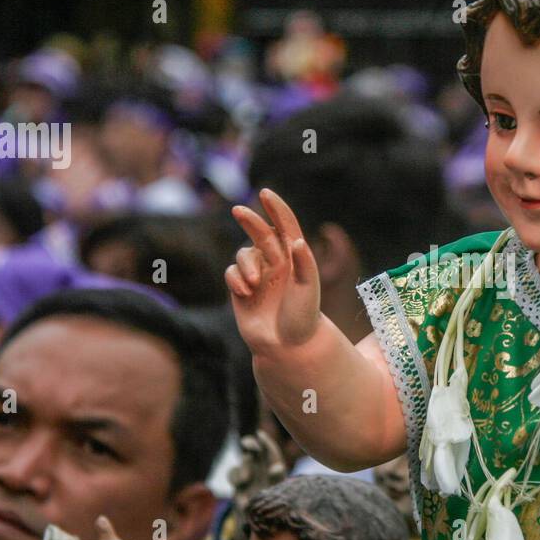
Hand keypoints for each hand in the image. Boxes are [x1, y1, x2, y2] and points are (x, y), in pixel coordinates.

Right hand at [226, 188, 320, 355]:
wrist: (287, 346)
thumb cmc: (303, 317)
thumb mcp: (309, 288)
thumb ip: (304, 263)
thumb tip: (296, 239)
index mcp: (295, 258)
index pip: (286, 226)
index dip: (276, 209)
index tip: (266, 193)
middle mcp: (276, 263)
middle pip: (260, 233)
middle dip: (249, 220)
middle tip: (238, 210)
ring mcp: (258, 275)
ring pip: (243, 254)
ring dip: (246, 265)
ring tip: (254, 284)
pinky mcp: (242, 289)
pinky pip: (231, 273)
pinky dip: (235, 279)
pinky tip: (245, 293)